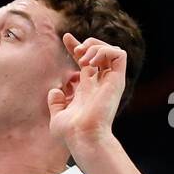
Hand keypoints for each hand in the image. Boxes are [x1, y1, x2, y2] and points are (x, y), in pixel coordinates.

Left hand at [47, 35, 126, 158]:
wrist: (82, 136)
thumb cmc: (71, 132)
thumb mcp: (58, 116)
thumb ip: (56, 103)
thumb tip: (55, 91)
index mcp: (87, 88)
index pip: (85, 61)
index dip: (75, 46)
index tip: (65, 37)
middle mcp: (100, 82)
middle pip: (99, 51)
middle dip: (87, 44)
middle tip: (77, 53)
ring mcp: (109, 81)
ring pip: (112, 50)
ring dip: (96, 46)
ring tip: (84, 59)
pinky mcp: (117, 80)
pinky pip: (119, 54)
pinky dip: (105, 51)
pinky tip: (91, 62)